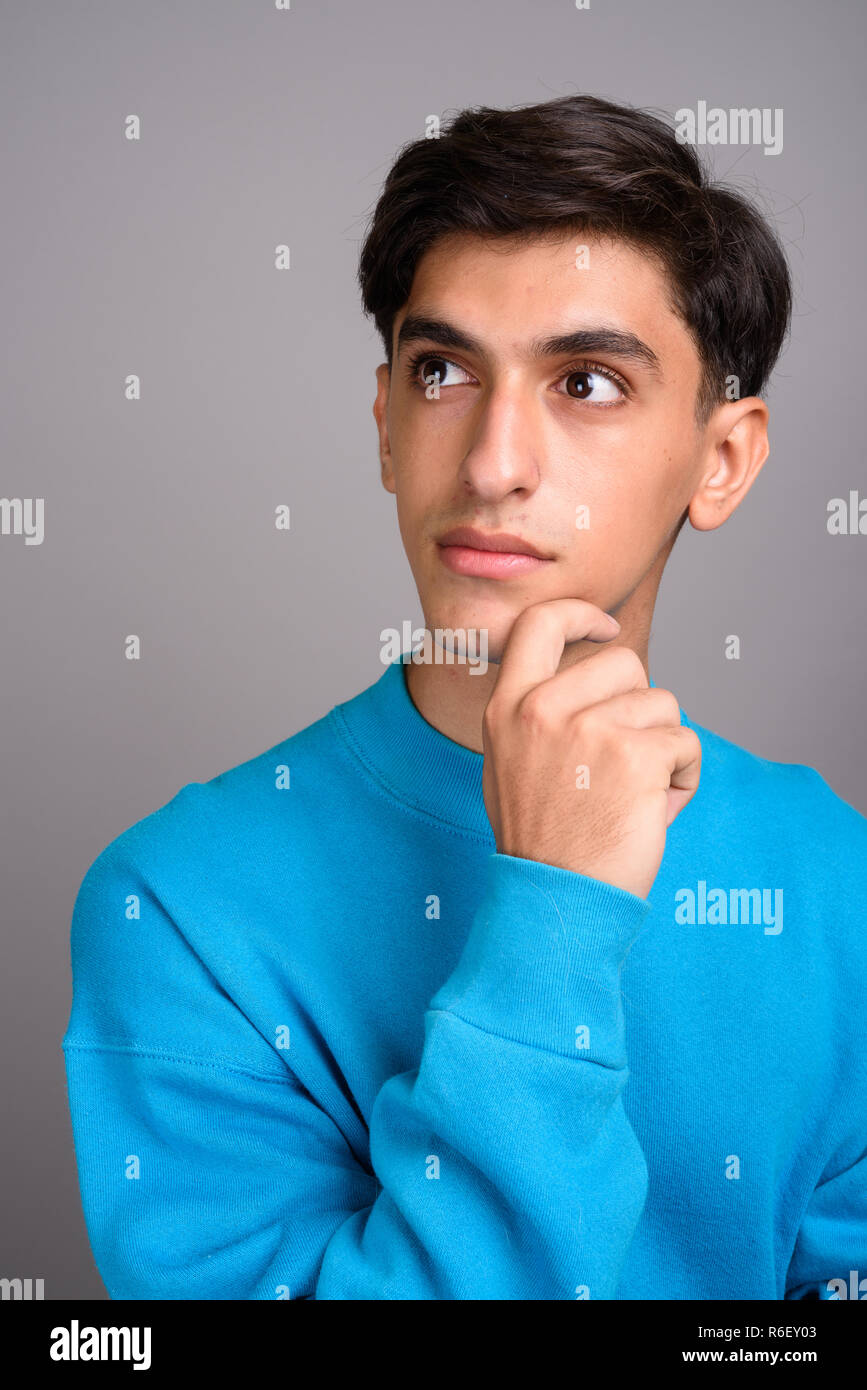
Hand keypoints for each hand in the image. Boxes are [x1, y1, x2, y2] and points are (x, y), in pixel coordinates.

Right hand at [481, 598, 701, 898]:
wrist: (555, 903)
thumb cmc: (543, 841)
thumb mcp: (512, 763)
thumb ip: (536, 713)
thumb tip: (588, 672)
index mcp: (507, 708)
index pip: (540, 623)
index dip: (581, 615)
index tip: (606, 630)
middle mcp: (542, 710)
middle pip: (625, 663)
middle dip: (642, 704)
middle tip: (626, 758)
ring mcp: (587, 730)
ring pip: (663, 705)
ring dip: (664, 748)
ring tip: (635, 795)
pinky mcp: (633, 757)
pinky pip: (686, 744)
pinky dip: (684, 778)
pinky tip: (655, 811)